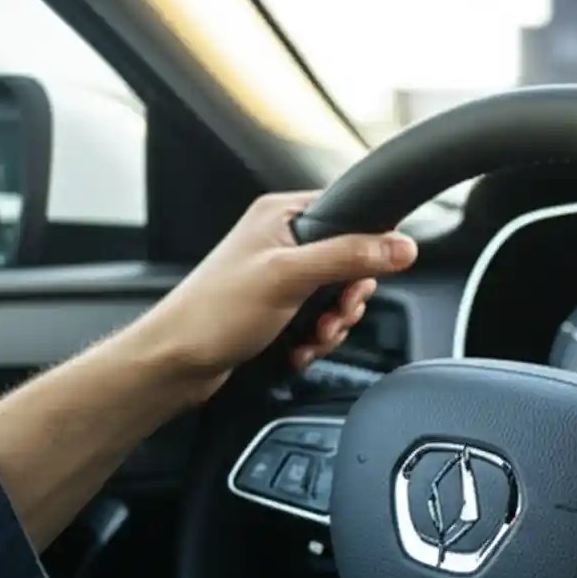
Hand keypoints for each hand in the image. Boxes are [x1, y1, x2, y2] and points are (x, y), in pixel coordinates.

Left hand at [135, 191, 416, 389]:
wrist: (174, 364)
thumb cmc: (212, 314)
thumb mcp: (289, 277)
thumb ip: (348, 256)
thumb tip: (401, 245)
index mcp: (283, 215)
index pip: (351, 214)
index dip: (367, 248)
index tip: (362, 277)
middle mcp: (283, 240)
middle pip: (351, 262)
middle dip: (347, 299)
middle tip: (332, 315)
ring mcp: (282, 276)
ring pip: (338, 297)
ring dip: (333, 325)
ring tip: (311, 337)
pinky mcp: (279, 308)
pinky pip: (321, 320)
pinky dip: (316, 340)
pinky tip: (298, 349)